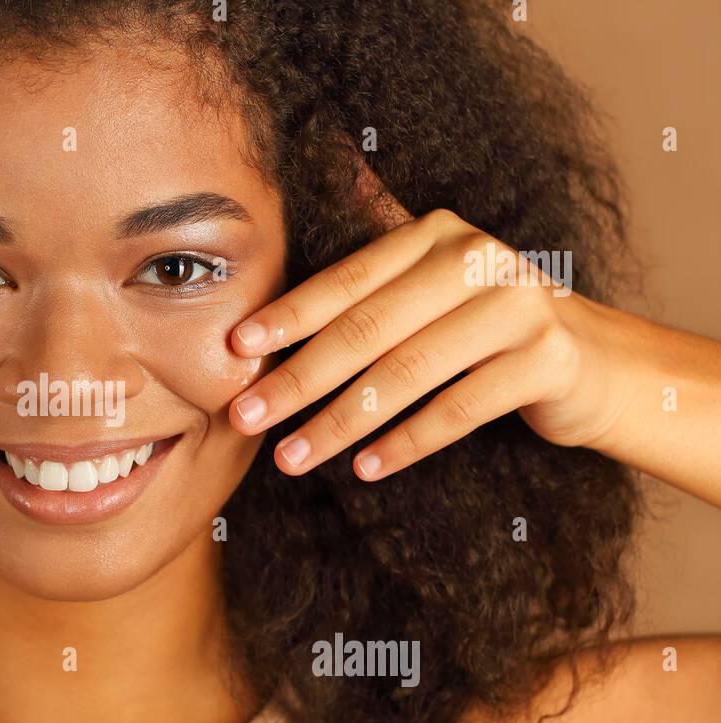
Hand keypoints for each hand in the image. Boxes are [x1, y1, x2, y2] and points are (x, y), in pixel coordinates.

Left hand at [225, 179, 626, 480]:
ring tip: (291, 459)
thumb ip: (380, 234)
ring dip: (340, 422)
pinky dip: (407, 442)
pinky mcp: (545, 360)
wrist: (593, 360)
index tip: (234, 349)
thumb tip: (326, 149)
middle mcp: (476, 259)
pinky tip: (364, 469)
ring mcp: (516, 307)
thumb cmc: (485, 321)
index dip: (289, 314)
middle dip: (298, 379)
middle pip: (368, 329)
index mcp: (435, 235)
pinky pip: (459, 408)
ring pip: (407, 373)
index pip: (347, 279)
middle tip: (245, 418)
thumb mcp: (435, 272)